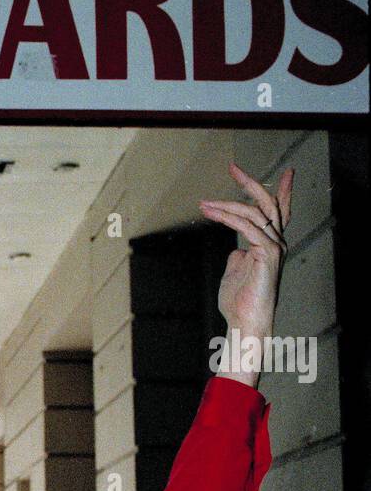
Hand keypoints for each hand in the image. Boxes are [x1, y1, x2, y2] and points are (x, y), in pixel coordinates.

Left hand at [199, 161, 293, 339]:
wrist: (245, 321)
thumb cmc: (239, 302)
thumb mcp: (235, 272)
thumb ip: (238, 257)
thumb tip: (236, 250)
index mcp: (270, 245)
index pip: (278, 212)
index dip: (281, 191)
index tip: (287, 172)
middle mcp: (276, 242)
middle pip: (268, 204)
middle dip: (250, 184)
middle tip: (233, 168)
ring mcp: (274, 247)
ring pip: (253, 213)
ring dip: (226, 205)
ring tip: (204, 203)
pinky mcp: (266, 253)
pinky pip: (246, 227)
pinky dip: (228, 217)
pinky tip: (212, 213)